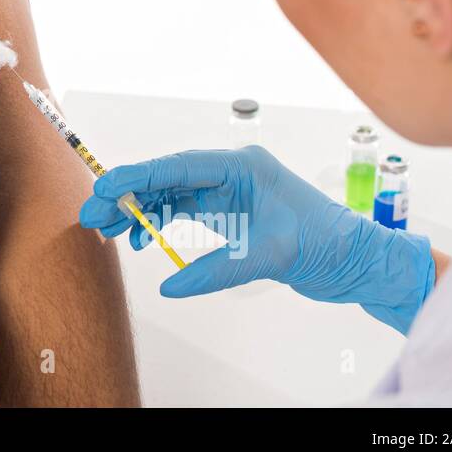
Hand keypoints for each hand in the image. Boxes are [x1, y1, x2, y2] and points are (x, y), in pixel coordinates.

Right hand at [79, 146, 435, 333]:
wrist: (358, 261)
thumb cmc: (328, 244)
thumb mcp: (270, 256)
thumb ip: (217, 269)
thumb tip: (170, 285)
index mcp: (243, 166)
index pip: (180, 166)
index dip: (138, 176)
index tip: (105, 186)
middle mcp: (232, 172)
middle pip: (168, 178)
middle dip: (128, 195)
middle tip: (93, 214)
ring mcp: (229, 191)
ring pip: (170, 194)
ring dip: (139, 210)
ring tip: (108, 228)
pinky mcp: (229, 212)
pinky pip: (183, 210)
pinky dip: (159, 222)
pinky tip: (142, 237)